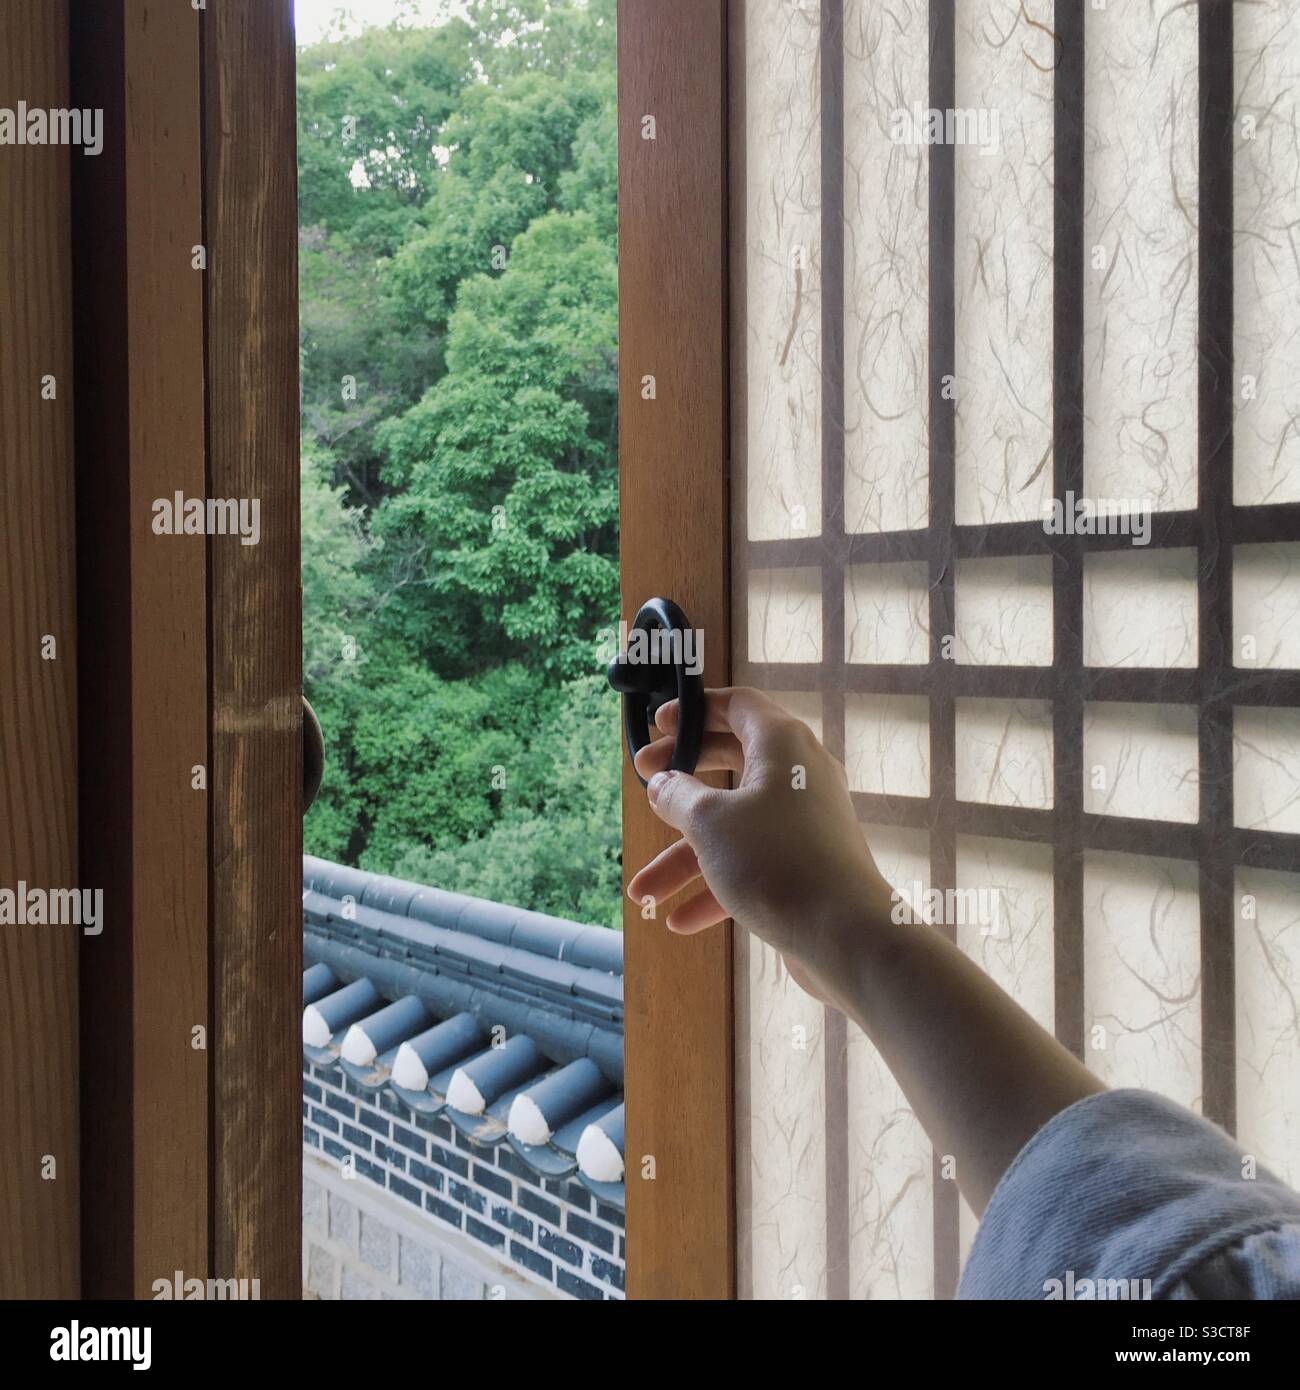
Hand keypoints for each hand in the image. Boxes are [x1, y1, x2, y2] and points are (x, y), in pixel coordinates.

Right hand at [628, 686, 894, 1010]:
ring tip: (641, 893)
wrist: (845, 935)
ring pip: (734, 827)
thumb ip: (678, 795)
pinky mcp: (806, 865)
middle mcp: (799, 775)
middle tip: (644, 781)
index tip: (659, 724)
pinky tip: (680, 921)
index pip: (737, 705)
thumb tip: (663, 783)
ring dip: (684, 860)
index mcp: (782, 744)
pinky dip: (716, 888)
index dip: (695, 710)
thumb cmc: (774, 860)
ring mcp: (804, 823)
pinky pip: (752, 864)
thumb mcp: (709, 821)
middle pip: (731, 762)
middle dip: (681, 780)